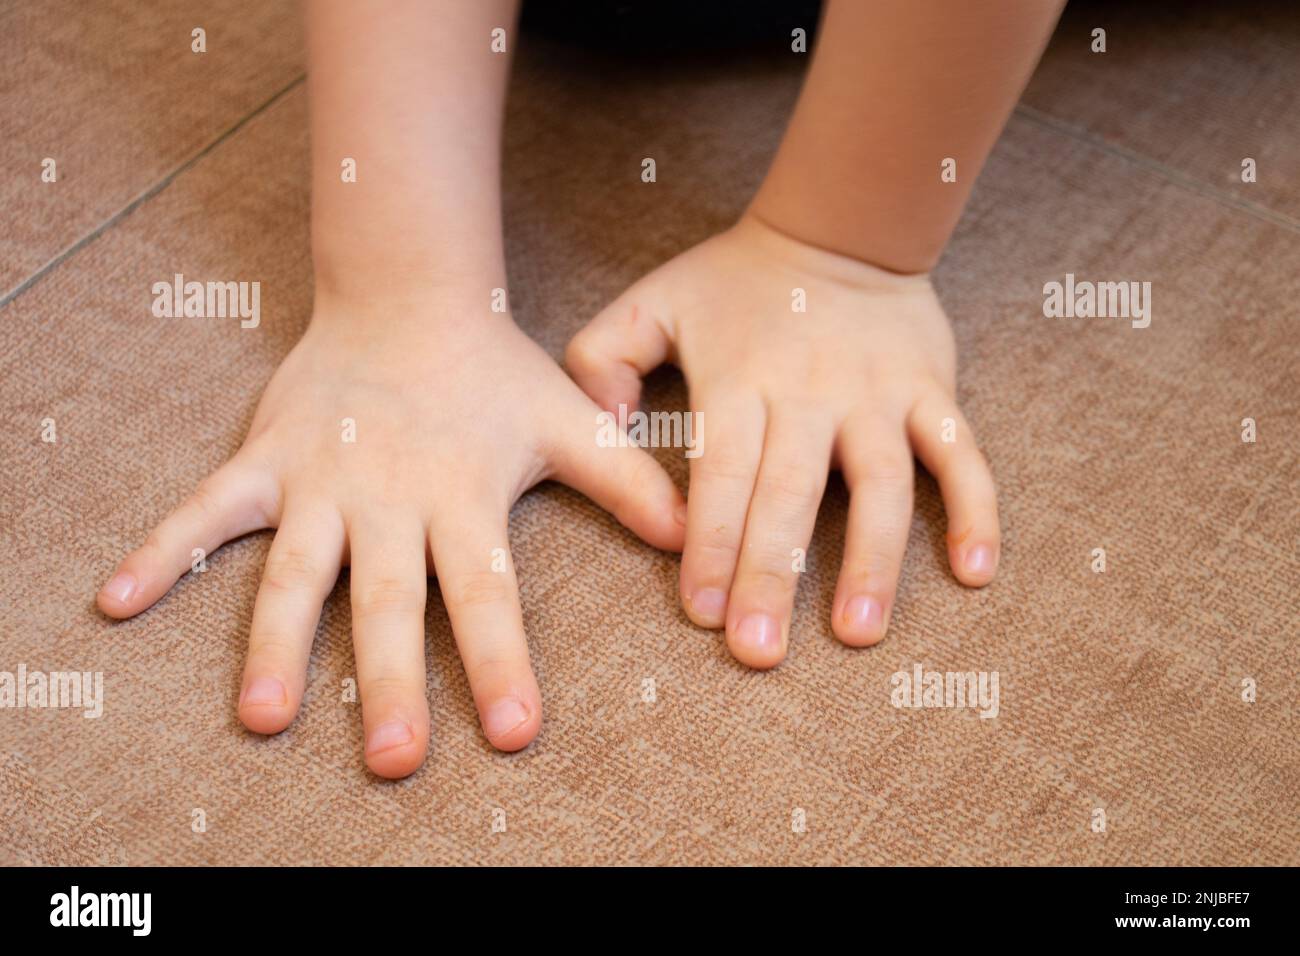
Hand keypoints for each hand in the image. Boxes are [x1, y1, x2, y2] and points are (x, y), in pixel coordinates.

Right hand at [97, 298, 684, 777]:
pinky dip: (164, 550)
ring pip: (293, 571)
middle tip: (391, 758)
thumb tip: (691, 545)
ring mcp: (320, 481)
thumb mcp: (569, 421)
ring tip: (264, 716)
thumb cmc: (494, 370)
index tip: (512, 733)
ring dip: (277, 642)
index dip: (501, 663)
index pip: (486, 592)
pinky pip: (207, 508)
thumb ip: (630, 484)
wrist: (411, 295)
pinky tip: (117, 601)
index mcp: (463, 495)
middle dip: (390, 679)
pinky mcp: (267, 459)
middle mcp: (389, 498)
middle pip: (389, 601)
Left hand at [566, 213, 999, 668]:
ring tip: (859, 633)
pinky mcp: (932, 390)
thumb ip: (601, 361)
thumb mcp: (651, 302)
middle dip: (772, 573)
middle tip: (759, 650)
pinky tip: (974, 570)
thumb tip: (601, 430)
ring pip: (881, 484)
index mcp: (739, 379)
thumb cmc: (735, 281)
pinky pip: (962, 453)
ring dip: (872, 561)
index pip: (722, 474)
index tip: (703, 612)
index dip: (712, 545)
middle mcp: (809, 393)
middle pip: (790, 493)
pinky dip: (975, 508)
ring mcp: (878, 394)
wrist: (840, 228)